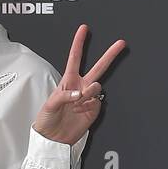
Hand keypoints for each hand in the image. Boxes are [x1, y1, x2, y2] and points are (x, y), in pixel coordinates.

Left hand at [32, 24, 126, 147]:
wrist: (53, 139)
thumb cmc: (47, 120)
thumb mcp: (49, 105)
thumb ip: (63, 96)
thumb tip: (79, 93)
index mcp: (68, 82)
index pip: (74, 59)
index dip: (79, 43)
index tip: (84, 29)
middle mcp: (80, 87)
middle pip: (98, 67)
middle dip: (109, 55)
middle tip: (120, 43)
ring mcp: (88, 98)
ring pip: (97, 86)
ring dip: (90, 91)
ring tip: (79, 101)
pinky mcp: (94, 110)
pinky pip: (97, 102)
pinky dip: (90, 105)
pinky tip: (81, 111)